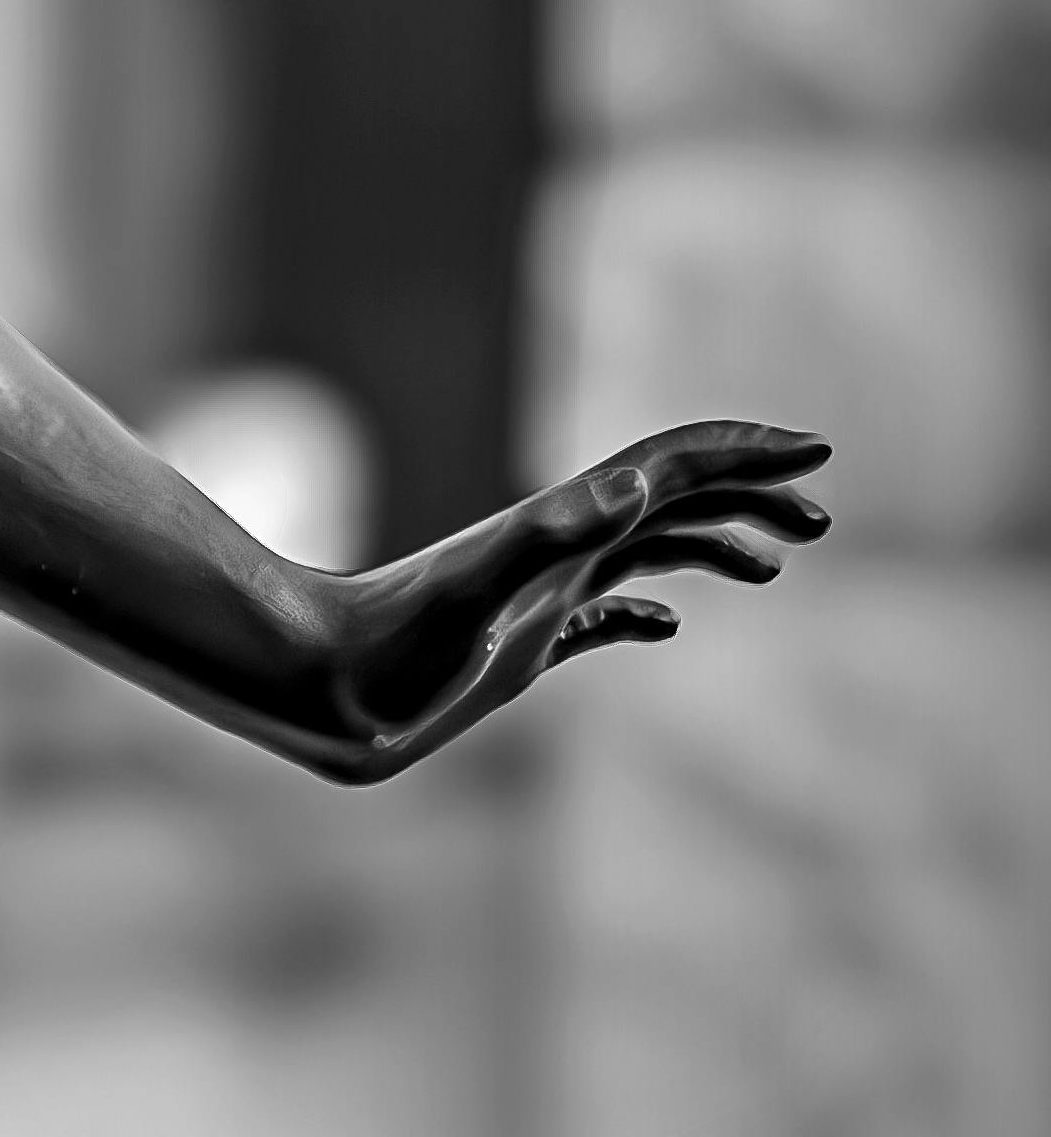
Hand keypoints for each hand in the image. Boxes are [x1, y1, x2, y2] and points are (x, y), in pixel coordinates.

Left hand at [308, 420, 829, 776]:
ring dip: (715, 549)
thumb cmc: (389, 642)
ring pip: (647, 555)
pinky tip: (665, 628)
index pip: (675, 466)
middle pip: (676, 503)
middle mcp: (561, 550)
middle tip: (820, 517)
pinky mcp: (519, 647)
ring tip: (777, 563)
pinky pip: (598, 622)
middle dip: (751, 499)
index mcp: (568, 525)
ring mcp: (541, 597)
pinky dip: (642, 616)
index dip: (747, 454)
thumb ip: (557, 531)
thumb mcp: (477, 585)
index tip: (818, 449)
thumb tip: (639, 485)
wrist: (317, 687)